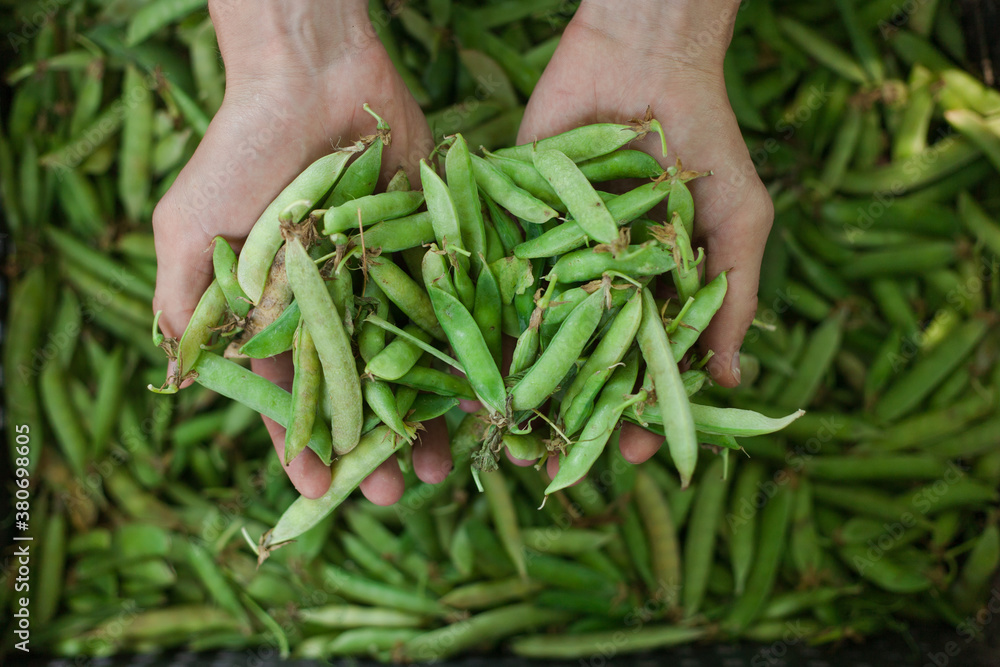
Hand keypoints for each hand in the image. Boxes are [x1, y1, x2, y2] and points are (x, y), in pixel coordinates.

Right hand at [152, 0, 446, 501]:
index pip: (291, 400)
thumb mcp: (190, 231)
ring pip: (413, 370)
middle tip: (396, 494)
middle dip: (375, 450)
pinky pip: (455, 316)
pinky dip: (469, 355)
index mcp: (280, 319)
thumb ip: (184, 306)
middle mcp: (339, 313)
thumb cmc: (240, 152)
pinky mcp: (435, 256)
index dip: (302, 447)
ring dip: (426, 419)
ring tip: (447, 463)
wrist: (314, 79)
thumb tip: (182, 384)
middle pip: (362, 397)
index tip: (318, 489)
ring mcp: (390, 287)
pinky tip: (483, 396)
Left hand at [516, 0, 773, 472]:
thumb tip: (731, 383)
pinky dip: (471, 316)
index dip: (639, 412)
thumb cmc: (706, 140)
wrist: (644, 62)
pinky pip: (486, 278)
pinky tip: (456, 359)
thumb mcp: (737, 221)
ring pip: (524, 333)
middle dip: (561, 413)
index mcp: (646, 294)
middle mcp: (592, 285)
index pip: (639, 370)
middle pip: (573, 363)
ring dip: (509, 383)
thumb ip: (732, 299)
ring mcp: (546, 259)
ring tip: (494, 428)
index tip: (638, 454)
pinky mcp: (505, 224)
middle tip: (544, 461)